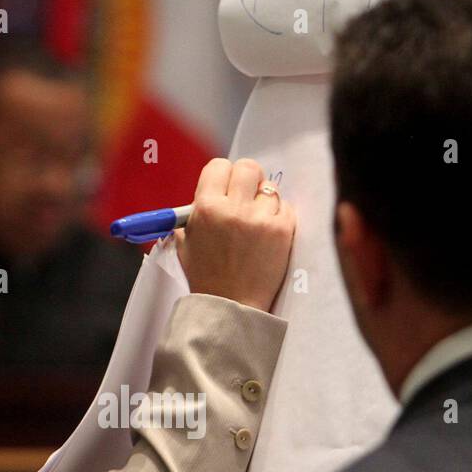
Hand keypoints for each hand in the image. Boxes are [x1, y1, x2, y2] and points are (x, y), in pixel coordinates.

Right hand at [174, 158, 295, 312]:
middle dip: (248, 180)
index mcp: (206, 207)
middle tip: (247, 196)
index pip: (219, 165)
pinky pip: (286, 207)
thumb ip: (194, 214)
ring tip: (257, 222)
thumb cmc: (206, 277)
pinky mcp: (282, 231)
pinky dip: (278, 216)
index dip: (224, 175)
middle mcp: (233, 208)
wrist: (231, 306)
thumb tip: (209, 192)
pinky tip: (269, 233)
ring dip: (265, 201)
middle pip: (248, 168)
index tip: (227, 186)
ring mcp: (260, 219)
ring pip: (270, 188)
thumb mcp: (185, 243)